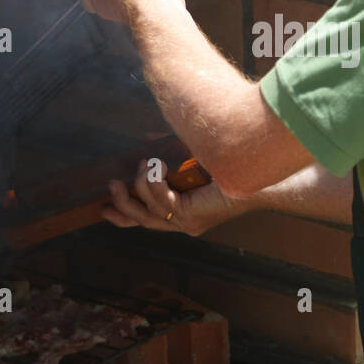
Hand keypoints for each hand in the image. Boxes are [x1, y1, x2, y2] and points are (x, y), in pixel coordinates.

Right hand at [102, 160, 245, 235]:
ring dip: (141, 185)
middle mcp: (185, 222)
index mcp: (184, 212)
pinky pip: (161, 202)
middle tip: (112, 184)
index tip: (103, 209)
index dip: (124, 215)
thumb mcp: (191, 158)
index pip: (148, 219)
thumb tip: (147, 140)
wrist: (259, 173)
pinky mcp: (192, 217)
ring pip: (148, 210)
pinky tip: (156, 166)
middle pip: (142, 220)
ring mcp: (188, 222)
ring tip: (144, 164)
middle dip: (123, 204)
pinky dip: (154, 183)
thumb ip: (170, 153)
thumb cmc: (231, 164)